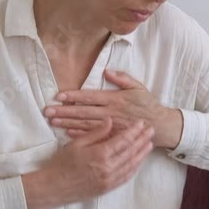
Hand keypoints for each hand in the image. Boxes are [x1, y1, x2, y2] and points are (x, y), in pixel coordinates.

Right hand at [37, 117, 154, 207]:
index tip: (141, 123)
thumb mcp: (76, 143)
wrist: (53, 188)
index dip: (134, 131)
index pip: (123, 140)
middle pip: (131, 152)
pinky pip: (126, 177)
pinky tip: (139, 161)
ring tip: (149, 144)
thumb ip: (96, 132)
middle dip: (142, 140)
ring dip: (142, 153)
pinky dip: (134, 167)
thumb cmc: (61, 163)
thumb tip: (110, 121)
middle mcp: (107, 168)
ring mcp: (109, 180)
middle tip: (151, 130)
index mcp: (99, 155)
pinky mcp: (107, 188)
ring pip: (131, 165)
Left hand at [45, 68, 176, 146]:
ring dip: (67, 122)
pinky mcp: (112, 137)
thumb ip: (122, 78)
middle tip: (48, 111)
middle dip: (64, 111)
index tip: (59, 96)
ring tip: (53, 121)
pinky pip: (93, 136)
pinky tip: (67, 132)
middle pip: (83, 111)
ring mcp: (110, 126)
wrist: (159, 125)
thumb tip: (107, 71)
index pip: (90, 97)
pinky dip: (79, 134)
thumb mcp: (138, 87)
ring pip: (84, 124)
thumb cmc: (148, 105)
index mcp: (114, 99)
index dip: (74, 96)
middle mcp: (110, 113)